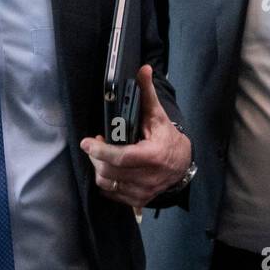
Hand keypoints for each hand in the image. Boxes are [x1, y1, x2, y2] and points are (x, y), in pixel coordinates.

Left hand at [81, 64, 192, 208]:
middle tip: (96, 144)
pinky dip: (105, 181)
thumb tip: (144, 69)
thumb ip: (148, 94)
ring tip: (101, 156)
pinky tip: (108, 168)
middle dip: (96, 157)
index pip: (121, 157)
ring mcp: (142, 192)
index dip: (101, 151)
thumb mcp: (159, 116)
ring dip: (99, 168)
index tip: (87, 142)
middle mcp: (148, 177)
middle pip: (110, 171)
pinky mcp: (137, 201)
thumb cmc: (168, 139)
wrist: (182, 165)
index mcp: (153, 156)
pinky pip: (111, 194)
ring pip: (107, 183)